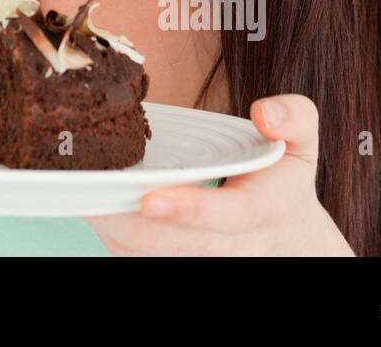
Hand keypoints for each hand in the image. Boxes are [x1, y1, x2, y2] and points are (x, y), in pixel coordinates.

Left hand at [83, 94, 353, 255]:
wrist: (290, 241)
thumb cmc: (281, 181)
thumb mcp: (301, 144)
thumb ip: (293, 117)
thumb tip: (265, 112)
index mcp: (265, 210)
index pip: (230, 215)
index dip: (190, 209)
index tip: (149, 198)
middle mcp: (238, 247)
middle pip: (178, 246)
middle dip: (129, 222)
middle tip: (89, 190)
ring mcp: (209, 264)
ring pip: (152, 258)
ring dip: (113, 231)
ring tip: (79, 194)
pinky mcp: (183, 268)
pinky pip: (140, 260)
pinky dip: (114, 238)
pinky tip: (91, 208)